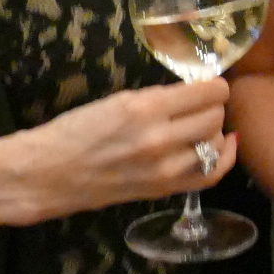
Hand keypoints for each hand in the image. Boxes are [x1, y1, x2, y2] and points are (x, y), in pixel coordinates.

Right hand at [9, 79, 236, 222]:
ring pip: (215, 143)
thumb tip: (195, 92)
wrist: (48, 174)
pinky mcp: (163, 189)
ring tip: (201, 123)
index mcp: (144, 109)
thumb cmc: (74, 131)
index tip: (208, 83)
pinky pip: (210, 174)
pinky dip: (224, 157)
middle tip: (201, 103)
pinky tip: (225, 143)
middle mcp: (159, 139)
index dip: (214, 85)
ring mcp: (164, 169)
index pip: (207, 92)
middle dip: (212, 105)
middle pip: (215, 116)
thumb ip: (158, 97)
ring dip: (213, 129)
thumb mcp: (116, 101)